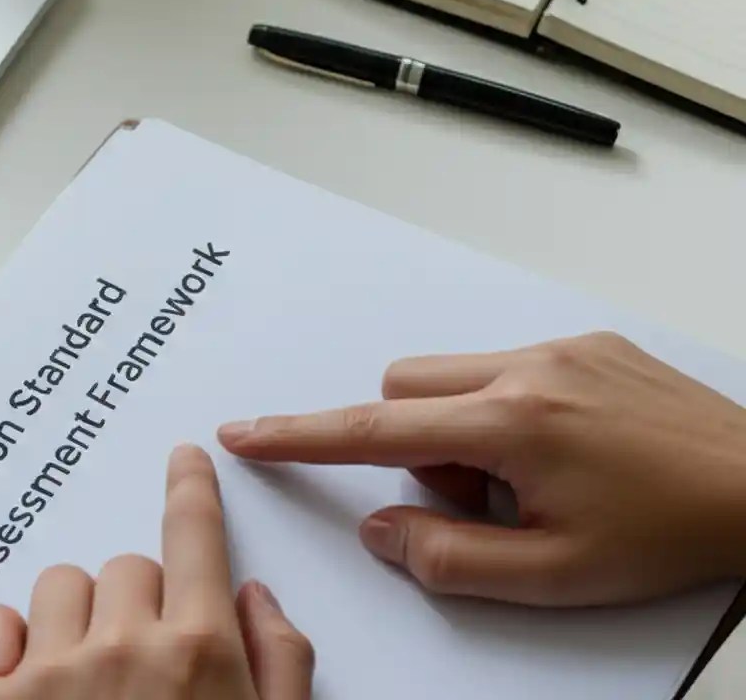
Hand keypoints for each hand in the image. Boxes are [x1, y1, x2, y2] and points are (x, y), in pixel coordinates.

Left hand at [0, 445, 314, 699]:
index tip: (186, 458)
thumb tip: (254, 596)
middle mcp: (123, 648)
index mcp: (201, 653)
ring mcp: (50, 676)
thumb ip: (280, 661)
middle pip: (124, 566)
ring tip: (88, 671)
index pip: (193, 535)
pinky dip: (10, 644)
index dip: (192, 488)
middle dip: (140, 600)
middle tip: (149, 655)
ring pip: (57, 586)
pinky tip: (30, 680)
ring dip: (74, 617)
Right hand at [218, 331, 745, 607]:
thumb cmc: (671, 534)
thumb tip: (384, 528)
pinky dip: (502, 408)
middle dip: (412, 445)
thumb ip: (446, 558)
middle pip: (405, 389)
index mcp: (513, 425)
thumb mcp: (552, 576)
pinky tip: (562, 451)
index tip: (249, 433)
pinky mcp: (588, 343)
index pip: (373, 431)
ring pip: (451, 376)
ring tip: (528, 478)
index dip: (299, 437)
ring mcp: (561, 349)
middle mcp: (529, 369)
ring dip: (458, 428)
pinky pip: (504, 365)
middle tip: (477, 498)